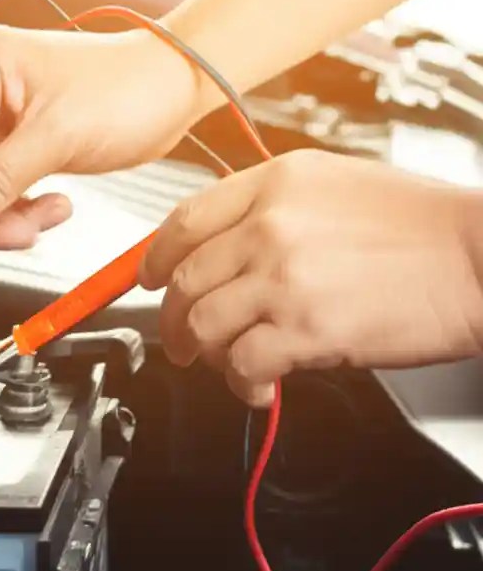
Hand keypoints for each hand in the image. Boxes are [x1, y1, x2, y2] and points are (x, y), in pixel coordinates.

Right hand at [0, 24, 205, 249]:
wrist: (178, 90)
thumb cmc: (129, 87)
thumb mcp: (58, 135)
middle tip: (11, 235)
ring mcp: (1, 124)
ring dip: (6, 217)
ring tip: (49, 216)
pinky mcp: (20, 149)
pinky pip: (1, 195)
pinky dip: (23, 212)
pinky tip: (56, 206)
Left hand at [139, 149, 482, 406]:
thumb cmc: (423, 228)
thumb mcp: (337, 186)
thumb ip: (274, 208)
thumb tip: (224, 244)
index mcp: (275, 184)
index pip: (183, 222)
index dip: (154, 258)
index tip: (147, 279)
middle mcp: (270, 226)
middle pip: (182, 280)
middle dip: (172, 319)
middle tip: (180, 341)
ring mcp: (284, 278)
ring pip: (202, 324)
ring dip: (205, 355)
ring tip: (226, 365)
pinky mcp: (306, 329)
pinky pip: (241, 363)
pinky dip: (242, 383)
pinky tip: (259, 387)